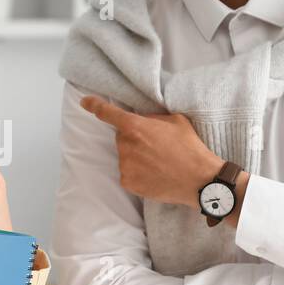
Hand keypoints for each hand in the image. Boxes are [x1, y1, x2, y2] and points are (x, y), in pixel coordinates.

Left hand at [79, 95, 221, 207]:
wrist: (198, 179)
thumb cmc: (190, 147)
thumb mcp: (175, 121)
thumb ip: (152, 118)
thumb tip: (141, 119)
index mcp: (135, 126)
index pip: (108, 113)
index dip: (94, 106)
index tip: (84, 102)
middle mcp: (125, 145)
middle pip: (122, 138)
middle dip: (135, 138)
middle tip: (157, 146)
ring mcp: (125, 165)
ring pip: (125, 156)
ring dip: (137, 157)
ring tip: (159, 162)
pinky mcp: (127, 182)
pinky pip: (128, 173)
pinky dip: (138, 173)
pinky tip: (155, 174)